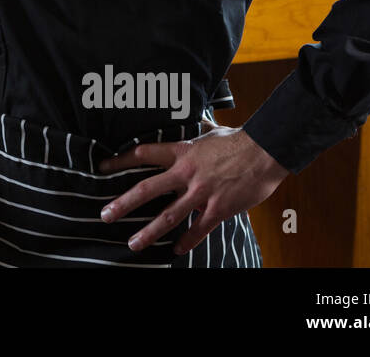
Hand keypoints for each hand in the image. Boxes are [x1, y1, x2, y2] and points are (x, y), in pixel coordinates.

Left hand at [96, 119, 289, 254]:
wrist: (266, 151)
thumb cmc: (239, 140)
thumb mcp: (210, 131)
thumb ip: (195, 129)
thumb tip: (190, 118)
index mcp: (182, 152)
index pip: (143, 154)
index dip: (121, 161)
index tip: (102, 168)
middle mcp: (186, 173)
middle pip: (147, 189)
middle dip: (123, 203)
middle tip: (105, 215)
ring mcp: (202, 192)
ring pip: (169, 216)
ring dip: (148, 232)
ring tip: (133, 244)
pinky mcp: (219, 208)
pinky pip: (199, 229)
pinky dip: (187, 242)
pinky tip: (175, 251)